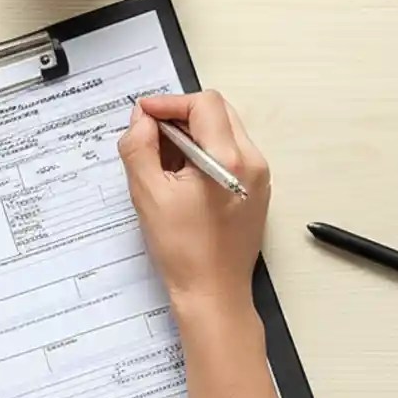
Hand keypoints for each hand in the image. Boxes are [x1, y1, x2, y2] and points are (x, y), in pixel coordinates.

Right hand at [117, 91, 270, 313]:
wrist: (213, 294)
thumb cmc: (183, 251)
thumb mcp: (148, 193)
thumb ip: (139, 147)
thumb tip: (141, 119)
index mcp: (230, 159)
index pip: (203, 104)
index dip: (168, 103)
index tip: (142, 116)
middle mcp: (252, 162)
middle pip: (217, 112)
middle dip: (180, 115)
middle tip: (149, 133)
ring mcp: (258, 177)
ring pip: (223, 131)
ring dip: (191, 133)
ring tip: (161, 158)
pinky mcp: (255, 190)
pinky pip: (230, 153)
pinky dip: (203, 152)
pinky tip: (180, 175)